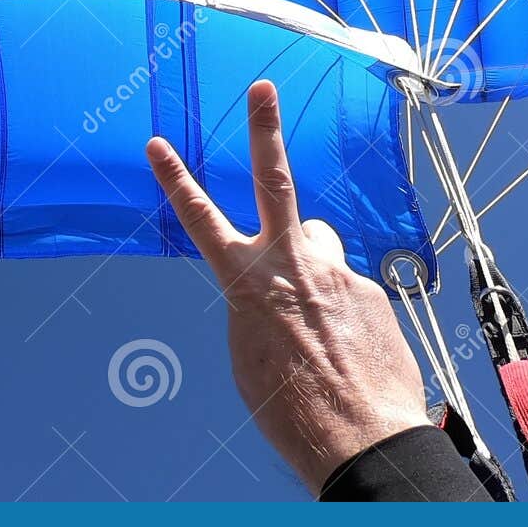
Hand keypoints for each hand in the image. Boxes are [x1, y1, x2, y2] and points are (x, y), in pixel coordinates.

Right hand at [146, 80, 428, 492]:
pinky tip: (346, 346)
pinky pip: (348, 283)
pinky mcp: (371, 289)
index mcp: (247, 284)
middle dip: (263, 129)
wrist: (359, 438)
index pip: (200, 221)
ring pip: (317, 243)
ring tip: (316, 309)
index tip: (156, 144)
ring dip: (311, 258)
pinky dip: (342, 306)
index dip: (175, 180)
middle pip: (273, 181)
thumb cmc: (291, 408)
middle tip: (262, 88)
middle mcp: (291, 266)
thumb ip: (257, 302)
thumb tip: (275, 282)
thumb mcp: (249, 353)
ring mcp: (336, 273)